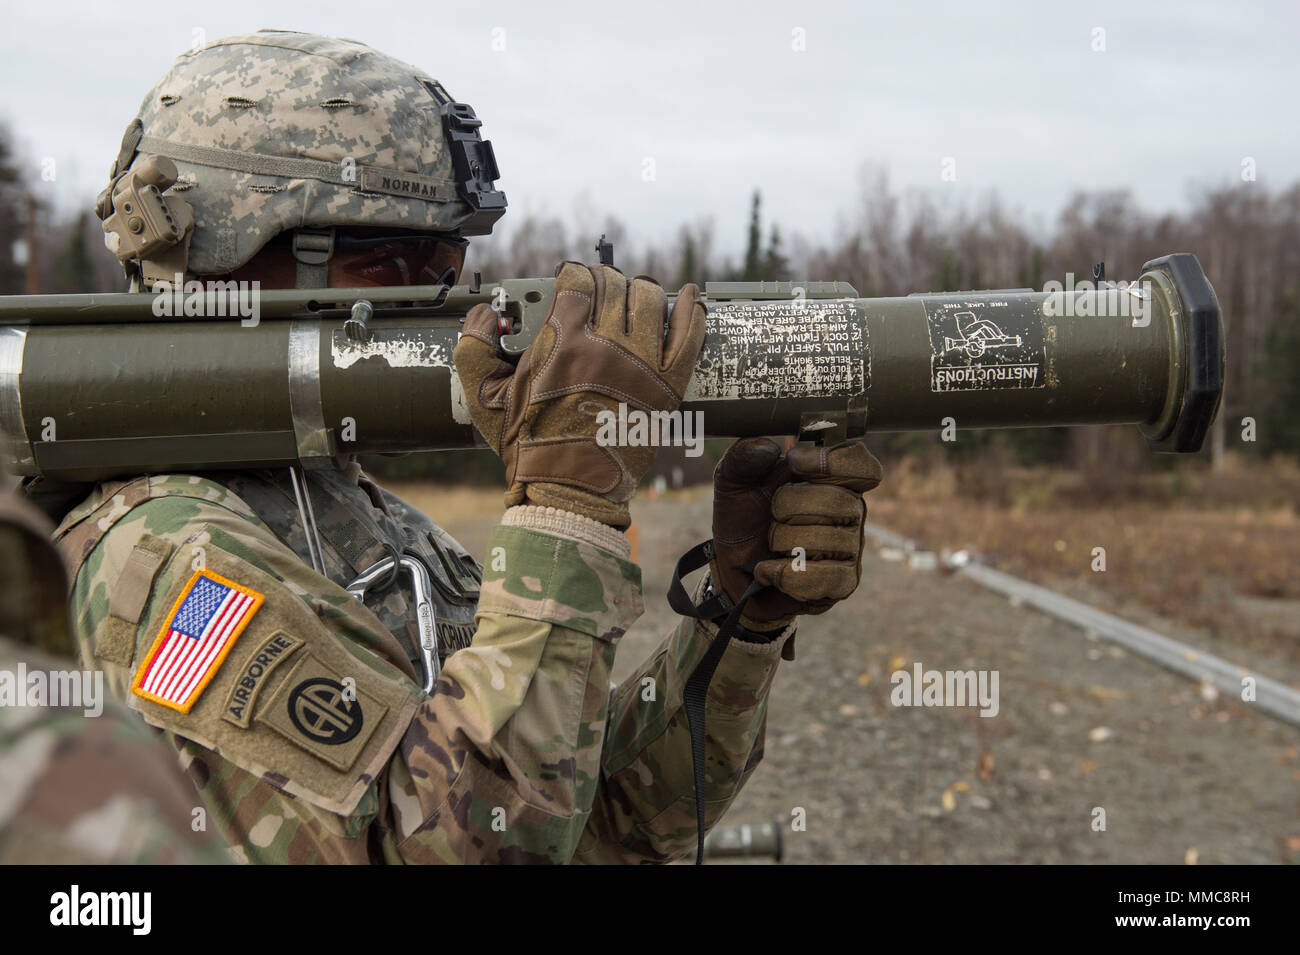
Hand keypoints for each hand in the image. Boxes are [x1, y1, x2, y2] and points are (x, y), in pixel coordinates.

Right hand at [454, 262, 705, 528]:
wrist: (570, 489)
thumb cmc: (529, 447)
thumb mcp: (484, 398)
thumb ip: (472, 348)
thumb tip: (481, 315)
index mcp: (562, 341)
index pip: (579, 280)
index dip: (576, 273)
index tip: (574, 279)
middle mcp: (605, 345)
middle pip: (616, 286)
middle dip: (607, 281)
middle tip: (602, 291)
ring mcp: (641, 364)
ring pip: (651, 301)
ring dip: (642, 291)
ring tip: (635, 297)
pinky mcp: (667, 386)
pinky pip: (689, 335)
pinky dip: (692, 310)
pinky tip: (691, 296)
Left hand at [710, 437, 881, 630]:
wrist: (733, 571)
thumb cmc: (743, 520)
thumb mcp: (732, 483)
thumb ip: (743, 458)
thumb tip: (768, 446)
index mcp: (831, 479)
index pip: (860, 464)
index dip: (831, 462)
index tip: (794, 462)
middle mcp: (850, 510)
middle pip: (841, 501)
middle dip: (790, 507)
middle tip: (772, 514)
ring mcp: (851, 548)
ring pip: (831, 540)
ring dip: (785, 543)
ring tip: (771, 545)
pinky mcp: (842, 582)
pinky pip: (826, 577)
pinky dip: (785, 574)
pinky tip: (769, 571)